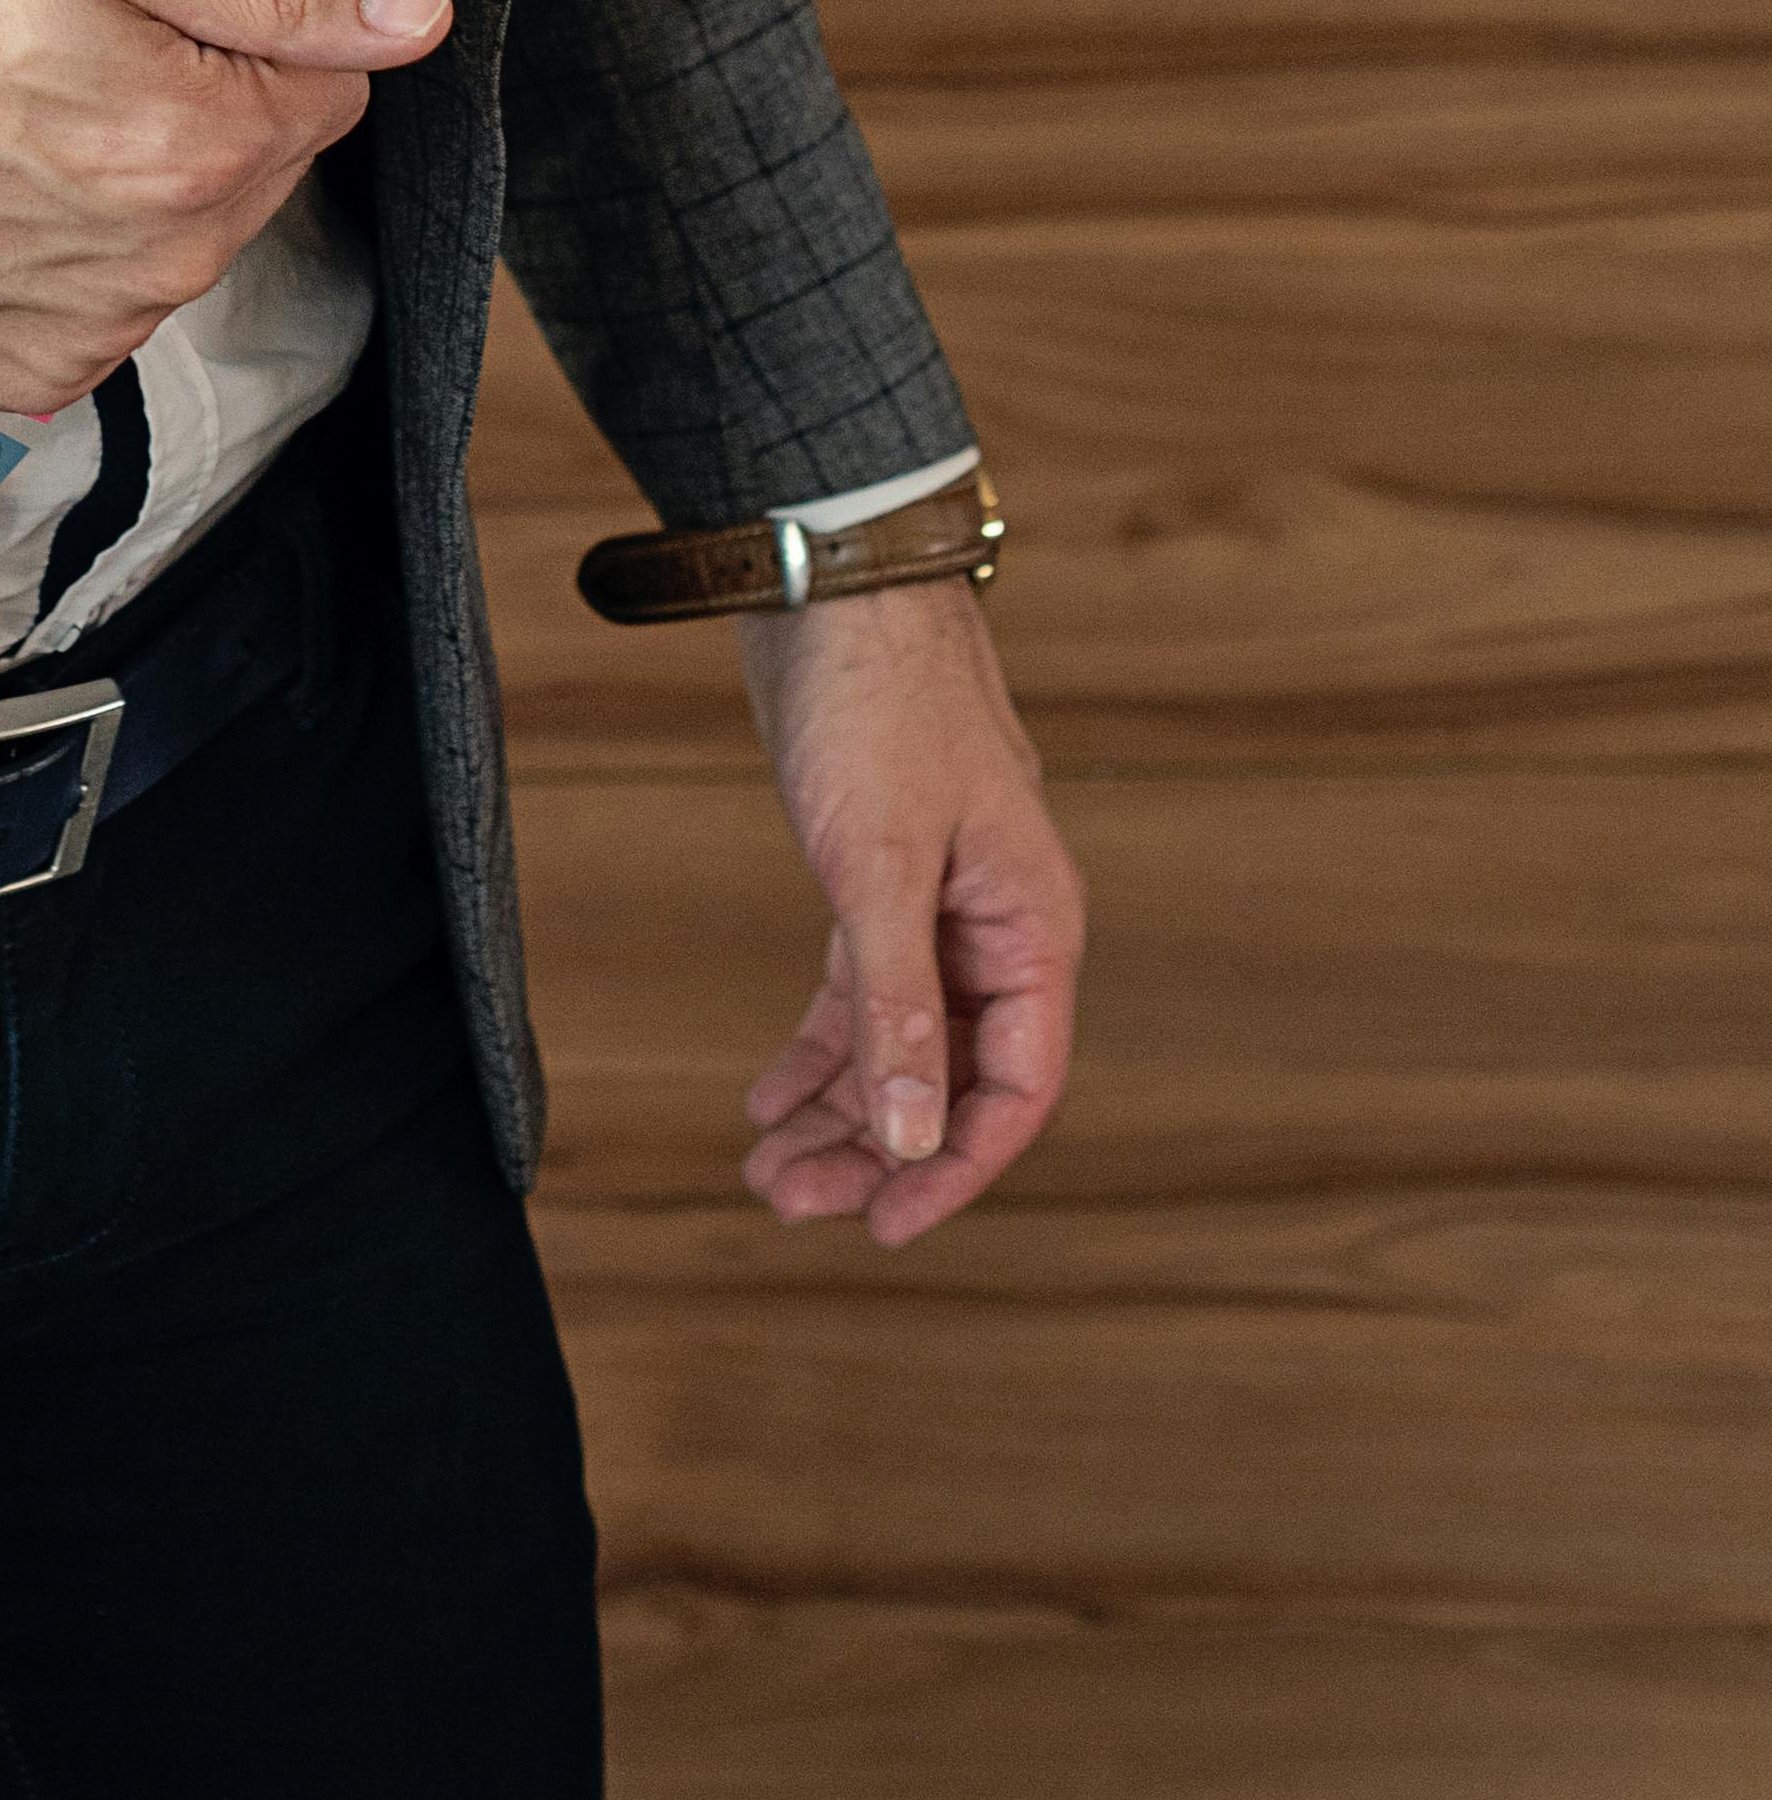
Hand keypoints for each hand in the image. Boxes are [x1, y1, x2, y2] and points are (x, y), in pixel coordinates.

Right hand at [0, 0, 449, 414]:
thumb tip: (413, 15)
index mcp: (197, 138)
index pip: (332, 84)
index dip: (264, 32)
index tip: (171, 7)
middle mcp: (169, 256)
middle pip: (266, 163)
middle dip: (208, 103)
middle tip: (79, 50)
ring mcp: (103, 327)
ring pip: (194, 235)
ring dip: (144, 179)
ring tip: (26, 119)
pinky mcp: (40, 373)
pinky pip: (116, 301)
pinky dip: (79, 251)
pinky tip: (0, 194)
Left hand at [736, 574, 1083, 1248]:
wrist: (828, 573)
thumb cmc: (875, 698)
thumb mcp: (878, 864)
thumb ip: (896, 1005)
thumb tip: (911, 1136)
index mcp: (1033, 925)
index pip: (1016, 1088)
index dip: (954, 1166)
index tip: (883, 1227)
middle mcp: (999, 924)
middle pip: (953, 1075)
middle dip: (876, 1148)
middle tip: (787, 1202)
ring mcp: (940, 899)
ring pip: (902, 1039)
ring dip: (840, 1107)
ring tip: (766, 1169)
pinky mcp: (881, 871)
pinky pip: (863, 989)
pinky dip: (821, 1044)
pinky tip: (769, 1092)